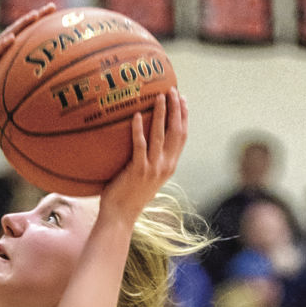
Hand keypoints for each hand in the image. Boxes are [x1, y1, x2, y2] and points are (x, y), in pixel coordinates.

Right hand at [0, 3, 56, 128]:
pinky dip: (2, 44)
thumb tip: (54, 96)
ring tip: (33, 15)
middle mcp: (6, 50)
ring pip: (9, 35)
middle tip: (52, 7)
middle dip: (37, 16)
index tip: (60, 16)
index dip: (44, 25)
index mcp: (14, 54)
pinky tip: (11, 38)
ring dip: (22, 24)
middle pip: (22, 29)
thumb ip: (30, 88)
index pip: (30, 35)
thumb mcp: (16, 91)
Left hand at [99, 90, 186, 222]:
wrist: (120, 216)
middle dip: (176, 109)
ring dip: (161, 114)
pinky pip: (140, 146)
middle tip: (172, 90)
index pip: (182, 136)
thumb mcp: (147, 176)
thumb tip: (148, 142)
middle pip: (176, 132)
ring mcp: (153, 169)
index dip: (184, 116)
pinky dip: (138, 129)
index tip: (183, 98)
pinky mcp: (138, 171)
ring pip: (160, 135)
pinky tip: (135, 115)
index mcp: (170, 166)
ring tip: (159, 96)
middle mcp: (165, 166)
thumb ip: (152, 160)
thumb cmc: (129, 195)